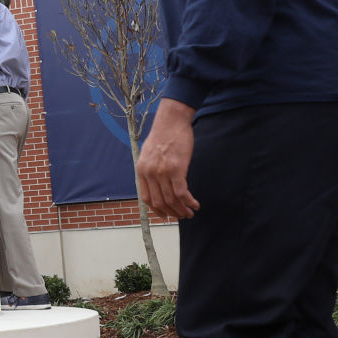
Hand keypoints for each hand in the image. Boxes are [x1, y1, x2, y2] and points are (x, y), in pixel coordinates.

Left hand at [134, 99, 200, 219]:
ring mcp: (163, 172)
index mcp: (142, 171)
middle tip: (181, 216)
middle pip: (160, 202)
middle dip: (171, 212)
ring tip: (190, 213)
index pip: (146, 198)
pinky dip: (189, 201)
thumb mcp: (149, 153)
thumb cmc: (163, 135)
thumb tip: (155, 182)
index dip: (156, 210)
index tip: (165, 215)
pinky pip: (182, 192)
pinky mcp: (177, 169)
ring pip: (172, 200)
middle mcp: (150, 173)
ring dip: (182, 210)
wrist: (171, 121)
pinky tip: (195, 204)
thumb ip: (150, 169)